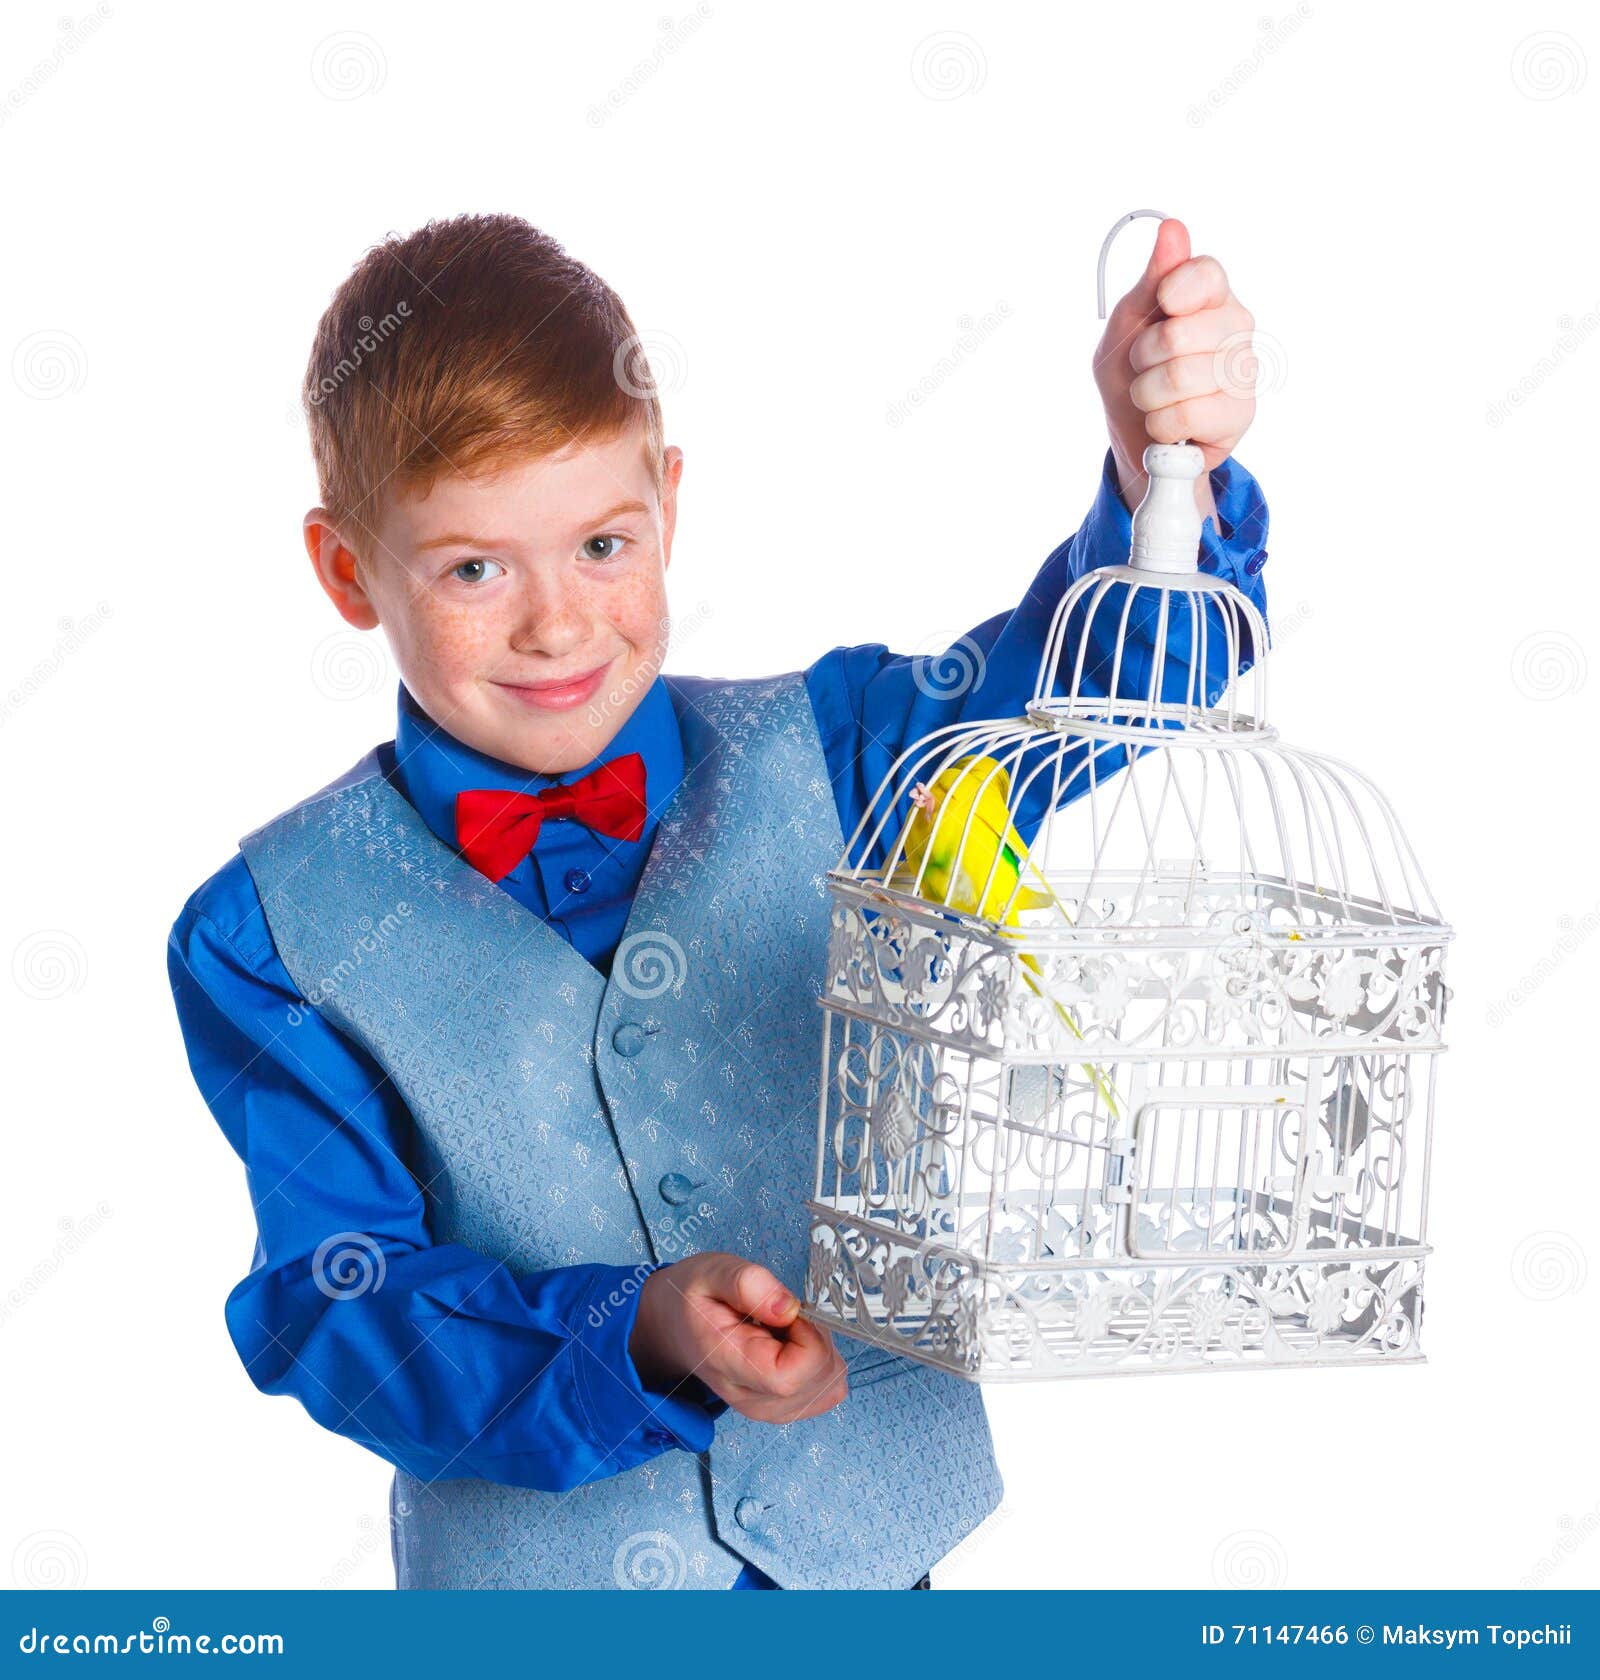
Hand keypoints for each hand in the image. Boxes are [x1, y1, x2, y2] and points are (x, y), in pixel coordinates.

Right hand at [630, 1253, 847, 1423]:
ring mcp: (768, 1409)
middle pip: (820, 1382)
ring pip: (829, 1388)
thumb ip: (750, 1284)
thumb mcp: (713, 1272)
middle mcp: (751, 1400)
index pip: (792, 1376)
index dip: (809, 1338)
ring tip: (784, 1328)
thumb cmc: (694, 1298)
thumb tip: (789, 1308)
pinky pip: (827, 1391)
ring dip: (820, 1349)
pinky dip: (821, 1362)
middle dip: (819, 1338)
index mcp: (730, 1365)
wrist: (674, 1326)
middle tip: (785, 1314)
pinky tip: (794, 1344)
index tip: (791, 1312)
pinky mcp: (782, 1408)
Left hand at [1093, 217, 1256, 517]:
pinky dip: (1161, 425)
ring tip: (1155, 397)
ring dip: (1147, 395)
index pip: (1206, 274)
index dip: (1174, 292)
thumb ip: (1151, 280)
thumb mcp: (1128, 324)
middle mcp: (1235, 328)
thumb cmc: (1132, 372)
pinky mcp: (1240, 415)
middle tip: (1146, 367)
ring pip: (1181, 378)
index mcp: (1211, 296)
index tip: (1161, 305)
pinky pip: (1187, 416)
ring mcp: (1242, 372)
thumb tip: (1173, 228)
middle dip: (1144, 359)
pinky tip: (1169, 424)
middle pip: (1180, 335)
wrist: (1135, 434)